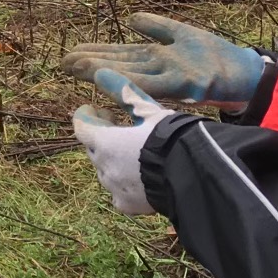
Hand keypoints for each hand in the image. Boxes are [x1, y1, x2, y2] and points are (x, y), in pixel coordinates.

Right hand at [62, 12, 264, 109]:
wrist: (252, 75)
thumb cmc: (219, 59)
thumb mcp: (184, 34)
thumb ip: (158, 26)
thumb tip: (131, 18)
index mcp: (157, 58)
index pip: (120, 55)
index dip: (95, 54)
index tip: (70, 55)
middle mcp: (159, 68)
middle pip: (119, 64)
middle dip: (90, 63)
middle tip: (63, 63)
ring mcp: (171, 76)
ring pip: (129, 73)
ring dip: (103, 71)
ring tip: (77, 67)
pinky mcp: (187, 82)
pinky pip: (153, 82)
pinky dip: (131, 80)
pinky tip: (113, 78)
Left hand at [71, 70, 168, 214]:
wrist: (195, 176)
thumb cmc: (172, 138)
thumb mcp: (149, 111)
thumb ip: (123, 93)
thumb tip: (100, 72)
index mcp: (105, 143)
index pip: (82, 127)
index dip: (86, 116)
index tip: (93, 108)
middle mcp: (104, 167)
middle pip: (94, 148)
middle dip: (102, 135)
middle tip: (116, 125)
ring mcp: (115, 189)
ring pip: (106, 170)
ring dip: (113, 159)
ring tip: (131, 150)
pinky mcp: (129, 205)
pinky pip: (118, 193)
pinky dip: (124, 183)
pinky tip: (137, 177)